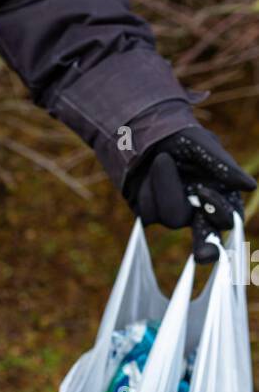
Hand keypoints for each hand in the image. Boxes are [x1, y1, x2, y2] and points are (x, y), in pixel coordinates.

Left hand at [124, 126, 255, 264]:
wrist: (143, 134)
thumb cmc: (180, 138)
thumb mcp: (202, 145)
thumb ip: (224, 166)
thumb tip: (251, 186)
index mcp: (221, 194)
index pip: (228, 216)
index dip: (217, 210)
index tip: (203, 193)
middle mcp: (200, 210)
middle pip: (206, 239)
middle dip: (207, 249)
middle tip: (202, 257)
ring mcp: (175, 215)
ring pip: (171, 217)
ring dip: (164, 185)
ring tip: (161, 160)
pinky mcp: (152, 216)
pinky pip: (149, 211)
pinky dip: (148, 188)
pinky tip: (148, 175)